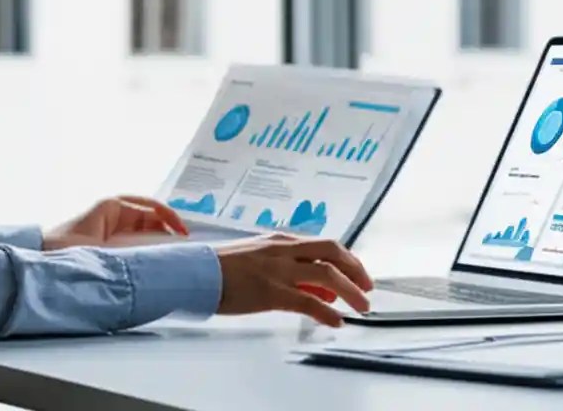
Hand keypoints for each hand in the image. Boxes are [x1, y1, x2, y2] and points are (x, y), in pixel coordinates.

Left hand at [43, 196, 189, 250]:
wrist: (37, 264)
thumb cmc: (63, 252)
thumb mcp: (102, 251)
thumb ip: (132, 256)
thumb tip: (158, 261)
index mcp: (112, 207)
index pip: (151, 208)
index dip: (171, 219)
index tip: (184, 234)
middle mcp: (111, 214)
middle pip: (149, 218)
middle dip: (167, 230)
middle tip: (185, 245)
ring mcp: (108, 229)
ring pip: (142, 231)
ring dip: (158, 241)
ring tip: (174, 255)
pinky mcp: (104, 244)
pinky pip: (131, 242)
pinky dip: (145, 249)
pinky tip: (154, 261)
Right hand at [216, 234, 372, 326]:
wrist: (194, 273)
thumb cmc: (222, 268)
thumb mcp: (259, 259)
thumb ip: (289, 268)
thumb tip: (319, 287)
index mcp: (281, 241)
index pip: (325, 243)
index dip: (347, 258)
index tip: (358, 272)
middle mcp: (283, 250)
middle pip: (333, 251)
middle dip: (356, 269)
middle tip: (368, 288)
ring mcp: (278, 270)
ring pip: (327, 274)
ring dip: (350, 291)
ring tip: (361, 307)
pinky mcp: (270, 291)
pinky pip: (308, 302)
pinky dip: (326, 312)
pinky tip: (335, 321)